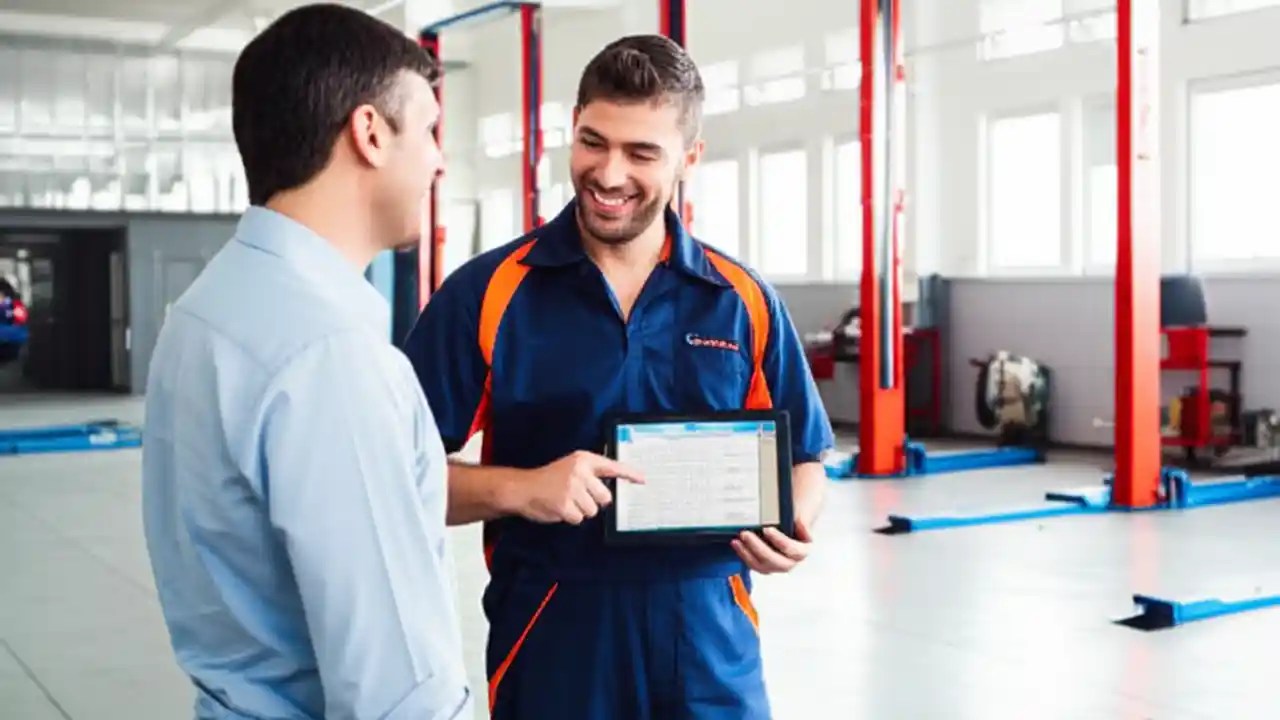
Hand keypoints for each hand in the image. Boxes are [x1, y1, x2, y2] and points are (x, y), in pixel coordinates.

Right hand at [517, 450, 643, 524]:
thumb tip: (609, 493)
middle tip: (577, 496)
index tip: (643, 480)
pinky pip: (579, 518)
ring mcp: (572, 488)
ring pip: (593, 510)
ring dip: (580, 510)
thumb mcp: (570, 468)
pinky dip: (570, 517)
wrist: (523, 488)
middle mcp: (580, 472)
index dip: (629, 474)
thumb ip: (590, 475)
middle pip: (605, 497)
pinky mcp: (565, 504)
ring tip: (565, 500)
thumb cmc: (548, 480)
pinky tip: (559, 507)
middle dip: (593, 501)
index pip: (612, 466)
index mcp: (583, 460)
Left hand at [731, 518, 812, 573]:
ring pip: (762, 566)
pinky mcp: (764, 562)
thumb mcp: (803, 513)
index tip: (767, 529)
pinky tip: (736, 544)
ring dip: (748, 555)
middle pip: (776, 562)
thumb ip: (803, 520)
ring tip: (737, 541)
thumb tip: (801, 525)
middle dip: (759, 549)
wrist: (790, 515)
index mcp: (803, 549)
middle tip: (746, 535)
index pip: (793, 550)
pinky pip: (754, 563)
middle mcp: (791, 560)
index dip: (780, 541)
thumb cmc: (796, 514)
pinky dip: (744, 555)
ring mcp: (776, 563)